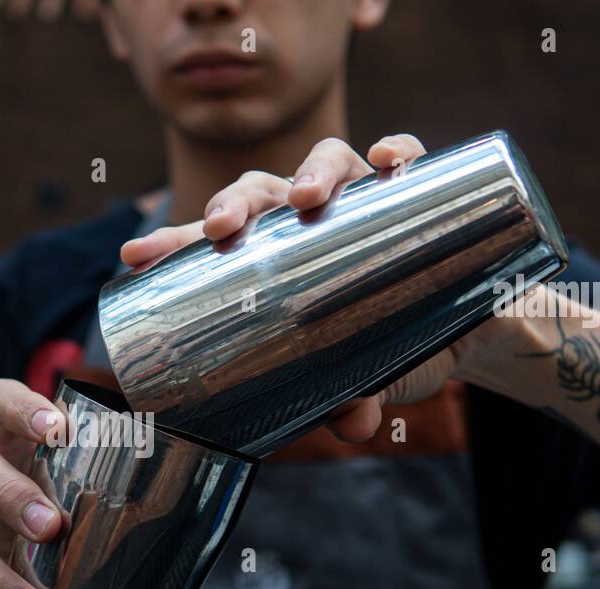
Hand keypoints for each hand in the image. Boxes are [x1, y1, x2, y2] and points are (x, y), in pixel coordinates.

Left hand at [120, 133, 483, 442]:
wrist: (463, 326)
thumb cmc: (387, 345)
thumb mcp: (364, 376)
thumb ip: (352, 398)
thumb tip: (351, 426)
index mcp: (274, 254)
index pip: (215, 240)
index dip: (173, 243)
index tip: (136, 258)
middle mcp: (309, 217)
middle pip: (259, 191)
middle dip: (234, 203)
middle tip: (223, 229)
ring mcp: (360, 196)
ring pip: (325, 161)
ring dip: (312, 172)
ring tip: (307, 198)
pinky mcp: (418, 189)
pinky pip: (409, 155)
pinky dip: (399, 150)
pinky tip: (389, 159)